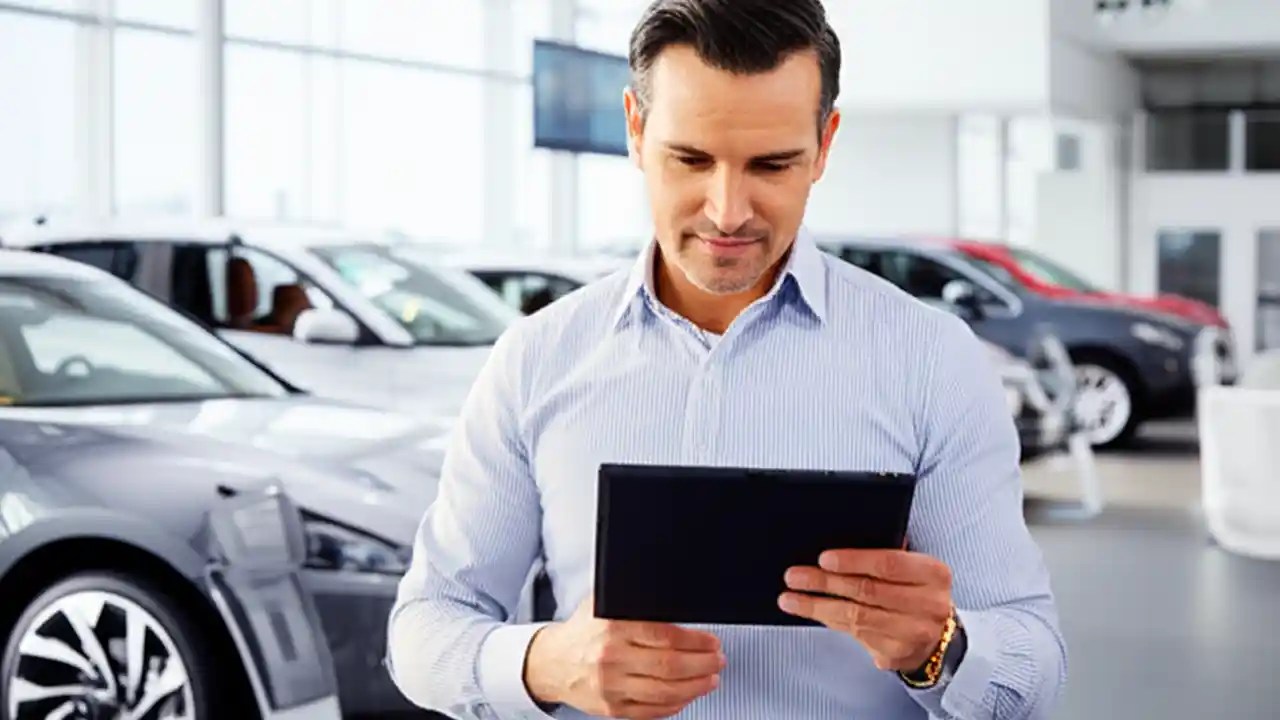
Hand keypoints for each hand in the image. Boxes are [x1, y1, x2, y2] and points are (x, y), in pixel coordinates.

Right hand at [523, 595, 724, 718]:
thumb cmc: (584, 631)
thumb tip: (675, 595)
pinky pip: (652, 711)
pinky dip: (676, 705)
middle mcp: (611, 658)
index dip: (696, 641)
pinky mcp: (612, 709)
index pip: (665, 636)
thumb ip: (635, 601)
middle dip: (703, 664)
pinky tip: (688, 695)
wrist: (553, 662)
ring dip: (696, 687)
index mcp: (612, 627)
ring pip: (665, 692)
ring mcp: (611, 686)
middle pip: (670, 666)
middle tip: (717, 660)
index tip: (712, 642)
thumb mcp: (604, 605)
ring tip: (710, 679)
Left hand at [778, 549, 953, 671]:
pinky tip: (810, 611)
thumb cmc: (915, 591)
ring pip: (856, 616)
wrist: (936, 636)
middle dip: (825, 583)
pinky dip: (829, 620)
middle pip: (867, 591)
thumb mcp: (912, 567)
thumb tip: (836, 540)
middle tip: (795, 576)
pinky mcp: (896, 653)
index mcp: (933, 573)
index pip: (889, 564)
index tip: (823, 558)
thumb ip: (885, 554)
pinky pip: (854, 634)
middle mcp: (928, 604)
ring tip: (790, 598)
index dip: (853, 560)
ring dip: (817, 606)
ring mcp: (913, 632)